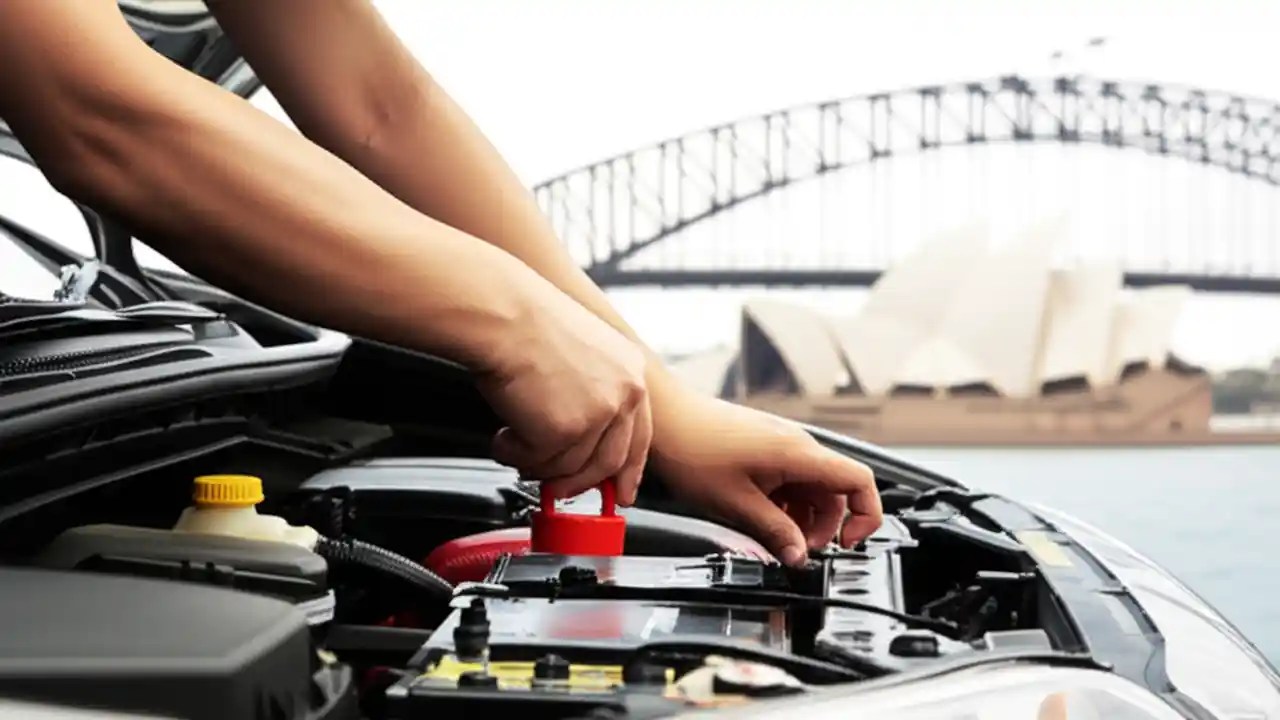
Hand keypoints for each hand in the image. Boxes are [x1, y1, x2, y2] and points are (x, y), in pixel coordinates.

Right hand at [475, 282, 651, 505]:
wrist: (502, 314)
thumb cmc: (527, 322)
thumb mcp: (582, 351)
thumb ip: (593, 391)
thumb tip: (581, 435)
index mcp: (631, 371)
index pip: (640, 435)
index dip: (629, 470)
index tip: (623, 492)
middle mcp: (623, 394)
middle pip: (608, 461)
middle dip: (579, 482)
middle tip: (555, 488)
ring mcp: (597, 414)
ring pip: (570, 467)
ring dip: (537, 463)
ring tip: (513, 444)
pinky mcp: (564, 431)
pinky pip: (538, 462)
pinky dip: (515, 454)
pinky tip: (503, 437)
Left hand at [650, 396, 880, 565]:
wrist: (664, 418)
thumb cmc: (692, 450)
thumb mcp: (736, 504)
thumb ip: (774, 532)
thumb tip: (798, 556)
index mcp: (799, 454)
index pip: (860, 481)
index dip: (866, 516)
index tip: (848, 543)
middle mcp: (798, 445)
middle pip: (836, 491)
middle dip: (825, 526)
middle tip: (799, 550)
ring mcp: (782, 445)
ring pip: (812, 488)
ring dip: (803, 517)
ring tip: (777, 537)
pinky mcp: (766, 448)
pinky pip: (791, 480)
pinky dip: (786, 504)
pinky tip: (762, 518)